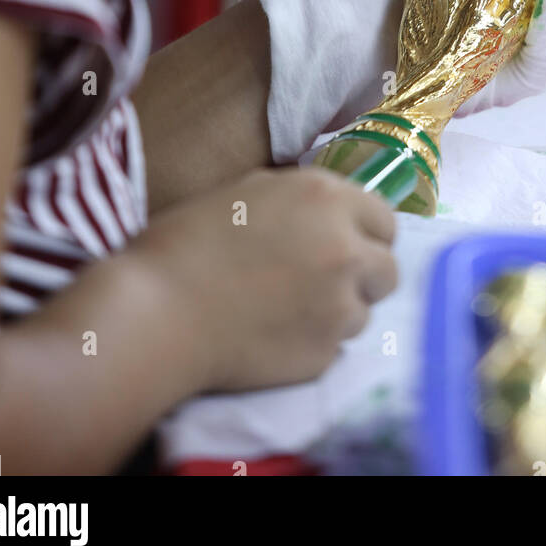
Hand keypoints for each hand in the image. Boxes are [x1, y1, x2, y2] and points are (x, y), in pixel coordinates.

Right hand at [137, 167, 396, 392]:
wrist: (158, 311)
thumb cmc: (189, 240)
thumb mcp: (249, 190)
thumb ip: (303, 198)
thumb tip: (330, 212)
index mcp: (327, 198)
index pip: (384, 218)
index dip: (364, 232)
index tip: (343, 242)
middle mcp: (346, 249)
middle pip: (387, 268)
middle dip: (363, 274)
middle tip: (323, 280)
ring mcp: (340, 306)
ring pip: (364, 311)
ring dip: (338, 310)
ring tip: (288, 309)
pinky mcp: (325, 355)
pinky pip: (336, 346)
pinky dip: (314, 342)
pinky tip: (274, 334)